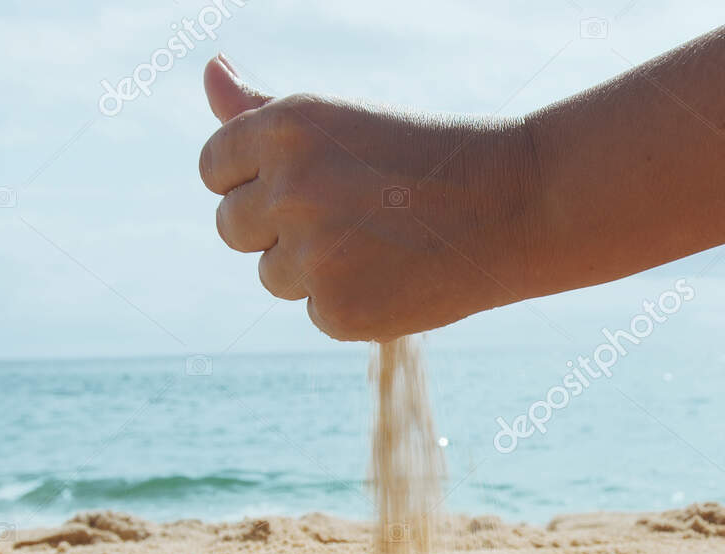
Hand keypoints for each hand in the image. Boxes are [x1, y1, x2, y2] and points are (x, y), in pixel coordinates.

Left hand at [199, 55, 539, 341]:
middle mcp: (289, 189)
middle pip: (231, 227)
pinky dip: (350, 302)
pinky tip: (396, 274)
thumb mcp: (341, 120)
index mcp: (284, 128)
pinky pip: (315, 311)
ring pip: (272, 274)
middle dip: (275, 227)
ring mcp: (311, 255)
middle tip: (347, 213)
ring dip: (312, 268)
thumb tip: (210, 72)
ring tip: (379, 243)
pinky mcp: (338, 310)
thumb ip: (261, 111)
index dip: (254, 180)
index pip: (214, 168)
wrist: (514, 205)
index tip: (303, 182)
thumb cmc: (424, 155)